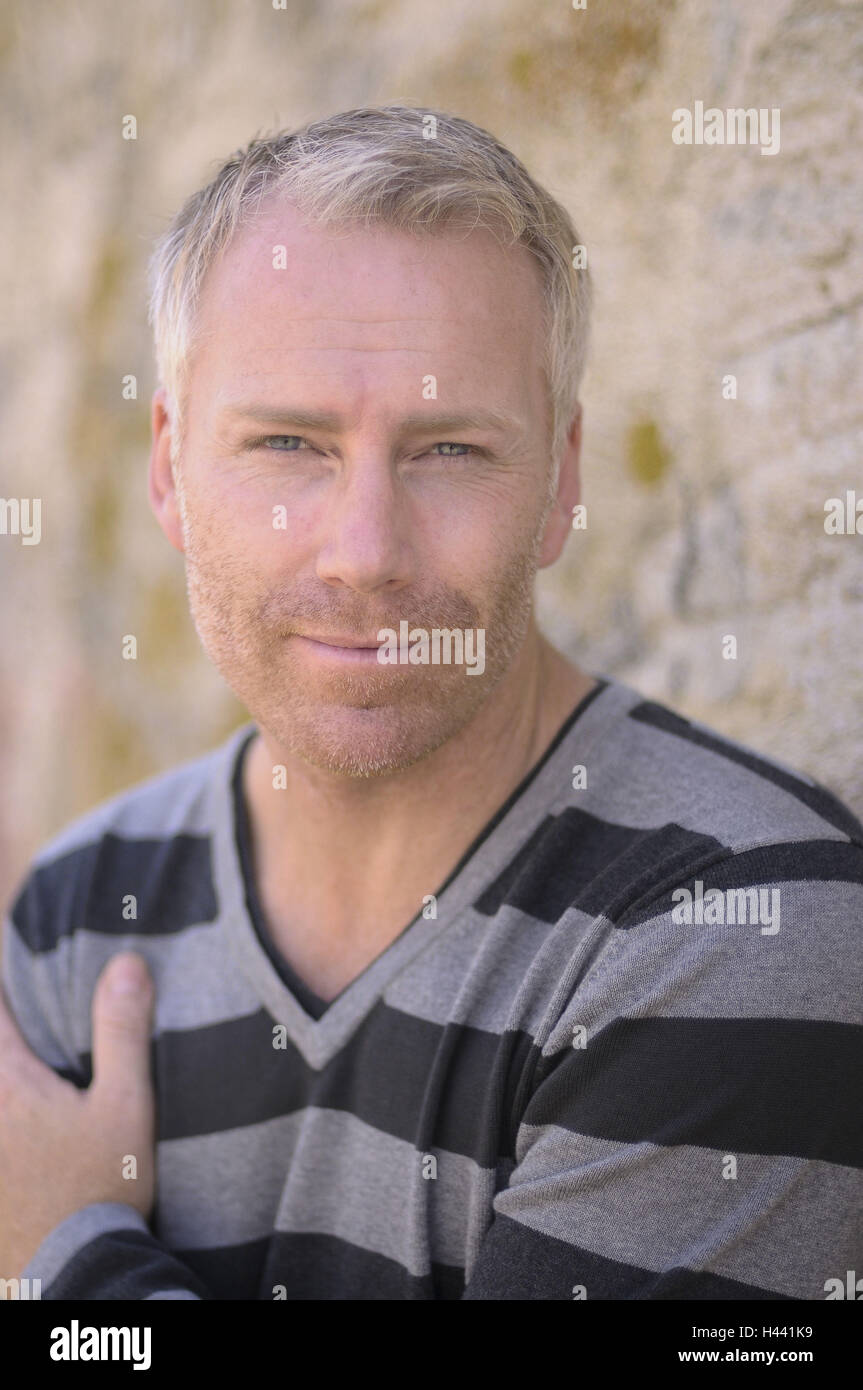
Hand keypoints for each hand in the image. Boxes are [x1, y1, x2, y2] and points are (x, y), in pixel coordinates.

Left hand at [0, 951, 155, 1281]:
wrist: (66, 1274)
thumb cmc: (99, 1191)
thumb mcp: (126, 1108)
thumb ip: (121, 1032)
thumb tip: (126, 963)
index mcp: (11, 1082)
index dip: (2, 978)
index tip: (8, 939)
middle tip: (11, 1000)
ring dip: (1, 1057)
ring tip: (16, 1054)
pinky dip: (2, 1099)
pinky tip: (16, 1112)